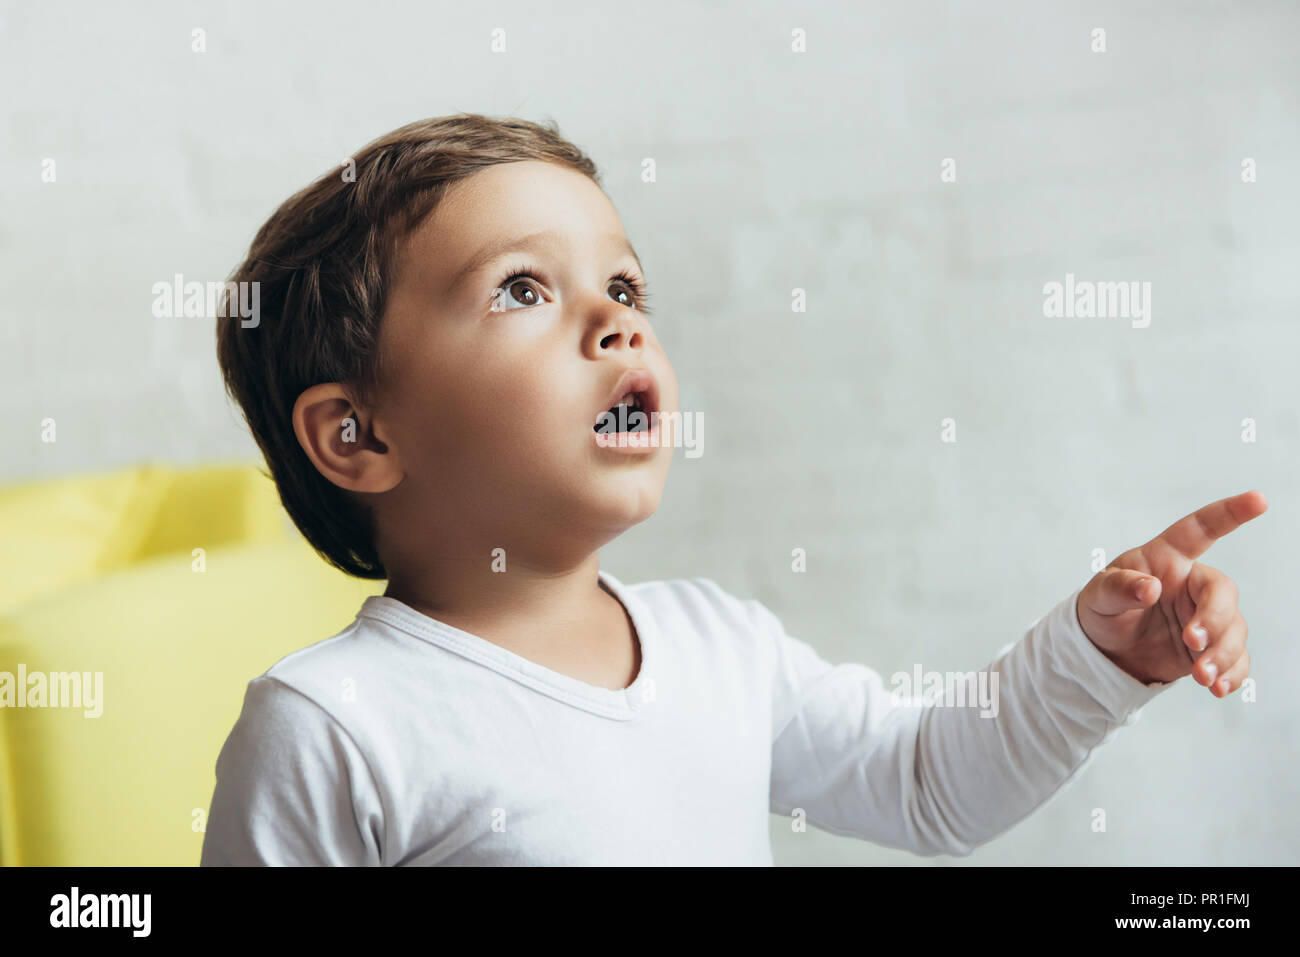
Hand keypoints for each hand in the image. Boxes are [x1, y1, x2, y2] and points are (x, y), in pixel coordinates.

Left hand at [1075, 490, 1267, 693]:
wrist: (1104, 653)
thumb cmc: (1102, 611)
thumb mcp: (1098, 597)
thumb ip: (1119, 588)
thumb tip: (1149, 588)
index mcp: (1167, 559)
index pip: (1200, 529)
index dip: (1229, 513)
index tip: (1258, 499)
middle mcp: (1192, 585)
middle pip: (1223, 592)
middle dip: (1215, 619)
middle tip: (1193, 642)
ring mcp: (1204, 616)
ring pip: (1234, 629)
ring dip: (1223, 654)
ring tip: (1201, 677)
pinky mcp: (1210, 647)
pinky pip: (1235, 658)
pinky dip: (1232, 673)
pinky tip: (1219, 688)